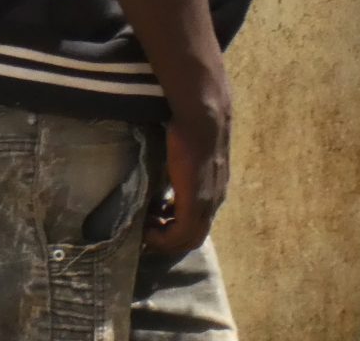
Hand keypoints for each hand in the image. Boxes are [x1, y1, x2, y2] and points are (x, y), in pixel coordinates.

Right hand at [148, 73, 231, 255]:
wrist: (202, 117)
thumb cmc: (191, 128)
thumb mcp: (184, 159)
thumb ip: (178, 174)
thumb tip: (159, 182)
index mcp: (214, 191)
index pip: (197, 224)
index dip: (174, 229)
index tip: (152, 222)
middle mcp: (214, 201)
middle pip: (193, 238)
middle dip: (167, 241)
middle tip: (145, 234)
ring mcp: (208, 204)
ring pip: (188, 240)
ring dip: (164, 241)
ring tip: (145, 229)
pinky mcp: (197, 202)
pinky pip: (180, 233)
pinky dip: (163, 237)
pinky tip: (147, 226)